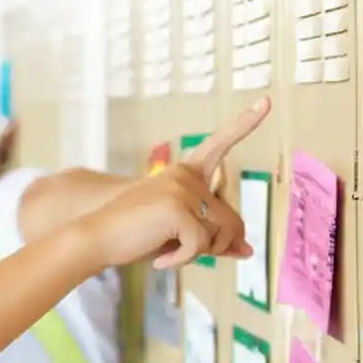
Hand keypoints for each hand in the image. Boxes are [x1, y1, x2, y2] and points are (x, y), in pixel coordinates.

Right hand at [81, 97, 270, 269]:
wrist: (96, 239)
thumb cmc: (135, 236)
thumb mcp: (180, 234)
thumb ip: (213, 237)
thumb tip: (247, 251)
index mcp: (186, 174)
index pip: (219, 146)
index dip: (245, 124)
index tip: (266, 102)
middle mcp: (186, 175)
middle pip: (231, 219)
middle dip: (218, 246)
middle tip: (189, 255)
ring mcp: (182, 188)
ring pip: (220, 233)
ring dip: (199, 255)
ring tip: (169, 254)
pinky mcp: (176, 207)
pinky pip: (200, 245)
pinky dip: (183, 260)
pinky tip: (161, 260)